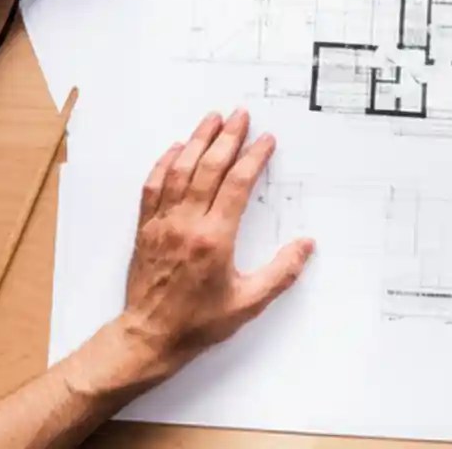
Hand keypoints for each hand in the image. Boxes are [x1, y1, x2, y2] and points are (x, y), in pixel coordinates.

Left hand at [100, 110, 314, 391]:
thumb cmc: (199, 323)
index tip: (266, 140)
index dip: (253, 158)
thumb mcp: (249, 303)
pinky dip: (164, 163)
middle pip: (209, 168)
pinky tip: (175, 149)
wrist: (150, 336)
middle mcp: (186, 224)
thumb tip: (306, 245)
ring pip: (180, 170)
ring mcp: (162, 223)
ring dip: (197, 141)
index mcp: (214, 239)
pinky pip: (153, 186)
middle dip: (227, 137)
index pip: (236, 185)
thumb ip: (281, 272)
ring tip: (211, 119)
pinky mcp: (146, 228)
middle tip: (241, 115)